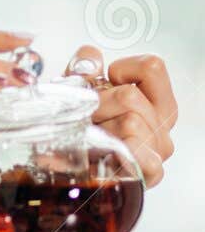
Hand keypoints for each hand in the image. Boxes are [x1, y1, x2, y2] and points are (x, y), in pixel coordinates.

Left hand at [65, 43, 176, 187]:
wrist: (70, 165)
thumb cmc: (81, 127)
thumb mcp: (77, 88)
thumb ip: (84, 67)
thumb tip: (90, 57)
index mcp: (154, 99)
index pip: (152, 67)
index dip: (121, 70)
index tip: (104, 84)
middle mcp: (161, 124)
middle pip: (130, 96)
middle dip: (98, 105)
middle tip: (88, 119)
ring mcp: (157, 150)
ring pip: (130, 122)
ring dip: (100, 129)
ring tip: (91, 139)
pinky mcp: (148, 174)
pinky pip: (139, 155)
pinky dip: (117, 152)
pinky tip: (103, 155)